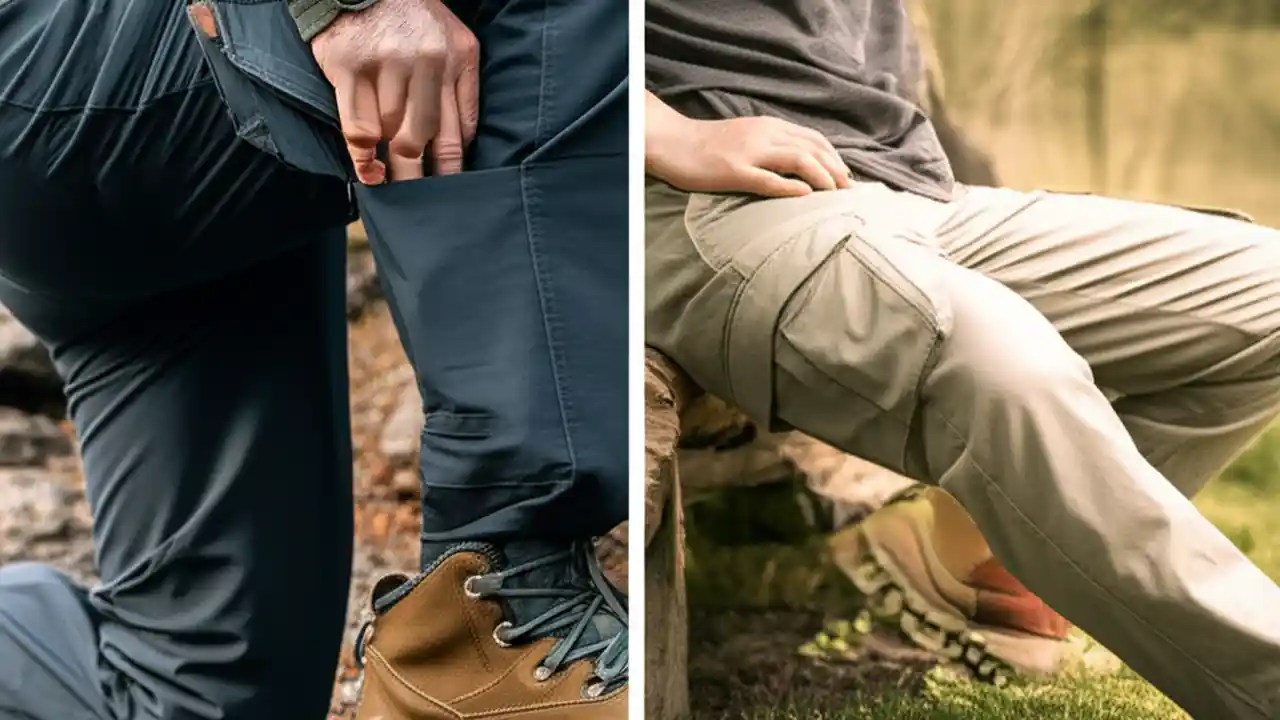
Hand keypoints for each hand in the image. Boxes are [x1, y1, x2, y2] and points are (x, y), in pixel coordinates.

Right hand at [311, 0, 479, 182]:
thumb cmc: (417, 18)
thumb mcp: (459, 43)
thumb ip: (466, 92)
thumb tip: (466, 144)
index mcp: (453, 61)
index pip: (456, 132)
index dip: (451, 171)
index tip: (450, 197)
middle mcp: (422, 63)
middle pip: (420, 138)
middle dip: (418, 177)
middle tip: (418, 204)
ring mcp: (384, 66)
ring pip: (388, 133)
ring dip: (390, 166)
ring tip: (391, 187)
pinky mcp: (349, 67)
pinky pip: (356, 125)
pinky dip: (362, 156)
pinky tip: (369, 171)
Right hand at [645, 92, 851, 196]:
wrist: (674, 143)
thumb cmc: (709, 145)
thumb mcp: (747, 136)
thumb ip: (772, 145)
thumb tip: (799, 165)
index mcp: (770, 126)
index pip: (814, 138)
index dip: (835, 157)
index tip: (846, 177)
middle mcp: (765, 135)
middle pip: (813, 148)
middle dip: (836, 170)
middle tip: (850, 192)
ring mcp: (750, 152)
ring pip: (798, 159)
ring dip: (822, 177)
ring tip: (835, 195)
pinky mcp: (735, 171)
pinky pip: (768, 179)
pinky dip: (791, 187)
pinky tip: (805, 196)